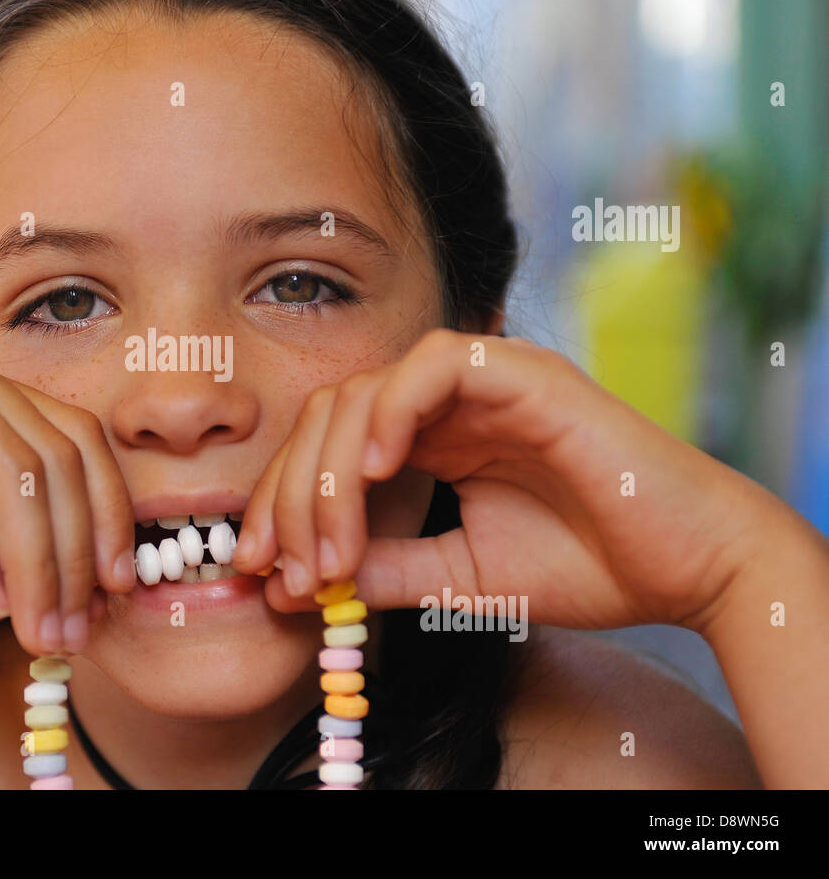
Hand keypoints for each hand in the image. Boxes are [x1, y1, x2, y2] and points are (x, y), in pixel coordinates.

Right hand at [0, 320, 134, 655]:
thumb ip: (0, 553)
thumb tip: (81, 600)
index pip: (75, 436)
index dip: (108, 514)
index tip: (120, 588)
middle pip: (53, 456)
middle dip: (76, 554)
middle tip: (78, 630)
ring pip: (11, 471)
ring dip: (34, 564)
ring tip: (37, 631)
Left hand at [232, 328, 763, 632]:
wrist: (687, 570)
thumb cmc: (585, 567)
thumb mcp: (456, 576)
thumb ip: (384, 568)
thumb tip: (300, 582)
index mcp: (428, 438)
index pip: (327, 448)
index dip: (283, 504)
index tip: (262, 572)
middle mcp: (444, 402)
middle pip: (328, 417)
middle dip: (291, 496)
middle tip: (284, 569)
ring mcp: (482, 380)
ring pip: (365, 390)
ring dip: (330, 473)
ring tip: (329, 549)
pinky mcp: (522, 371)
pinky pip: (431, 365)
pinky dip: (392, 413)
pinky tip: (379, 475)